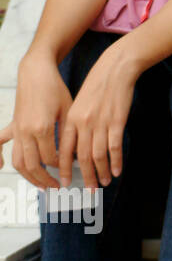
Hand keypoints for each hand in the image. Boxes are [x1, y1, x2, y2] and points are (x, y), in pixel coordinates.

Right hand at [1, 51, 73, 187]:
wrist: (36, 73)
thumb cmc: (55, 89)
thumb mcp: (68, 111)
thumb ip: (68, 135)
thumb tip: (74, 155)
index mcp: (42, 128)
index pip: (51, 159)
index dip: (62, 168)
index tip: (72, 172)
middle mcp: (25, 132)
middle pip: (33, 166)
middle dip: (46, 179)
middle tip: (58, 187)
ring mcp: (16, 130)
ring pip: (18, 161)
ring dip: (29, 176)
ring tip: (41, 185)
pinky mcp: (12, 126)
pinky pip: (0, 143)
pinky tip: (0, 166)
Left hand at [59, 41, 143, 189]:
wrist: (115, 69)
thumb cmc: (98, 86)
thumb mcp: (79, 104)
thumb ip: (76, 124)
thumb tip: (76, 146)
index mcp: (71, 120)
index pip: (64, 151)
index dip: (64, 169)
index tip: (65, 183)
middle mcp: (83, 124)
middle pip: (81, 157)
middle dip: (85, 176)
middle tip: (88, 190)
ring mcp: (100, 123)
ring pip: (98, 155)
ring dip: (101, 172)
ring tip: (104, 183)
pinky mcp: (117, 121)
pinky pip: (114, 147)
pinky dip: (115, 161)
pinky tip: (117, 171)